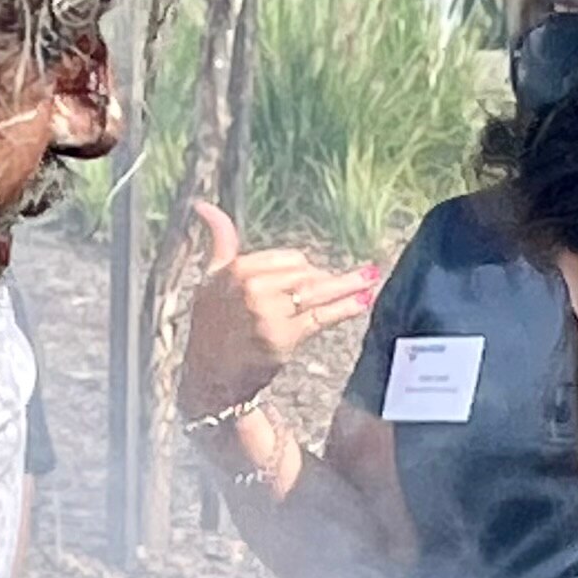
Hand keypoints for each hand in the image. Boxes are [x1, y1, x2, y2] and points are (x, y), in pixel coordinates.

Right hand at [176, 201, 374, 421]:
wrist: (209, 372)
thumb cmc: (212, 323)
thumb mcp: (210, 277)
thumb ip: (220, 240)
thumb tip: (204, 205)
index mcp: (238, 269)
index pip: (291, 259)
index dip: (305, 268)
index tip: (314, 277)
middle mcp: (253, 289)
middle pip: (308, 274)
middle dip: (323, 280)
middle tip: (333, 288)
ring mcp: (269, 314)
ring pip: (319, 293)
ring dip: (350, 285)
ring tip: (372, 277)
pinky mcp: (284, 337)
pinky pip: (322, 317)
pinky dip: (346, 307)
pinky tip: (363, 299)